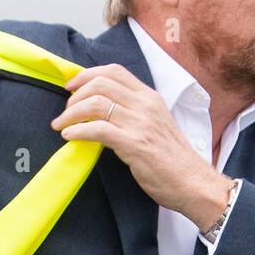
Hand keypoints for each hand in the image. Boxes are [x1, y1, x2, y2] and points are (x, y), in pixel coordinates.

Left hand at [50, 63, 230, 226]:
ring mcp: (140, 123)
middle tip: (65, 112)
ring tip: (61, 125)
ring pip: (95, 104)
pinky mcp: (134, 144)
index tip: (71, 87)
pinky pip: (98, 129)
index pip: (114, 71)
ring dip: (71, 114)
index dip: (87, 75)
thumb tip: (103, 111)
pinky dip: (77, 131)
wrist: (192, 183)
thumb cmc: (172, 160)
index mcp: (150, 97)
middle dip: (75, 95)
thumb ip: (134, 114)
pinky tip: (69, 137)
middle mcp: (145, 105)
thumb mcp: (155, 125)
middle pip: (100, 83)